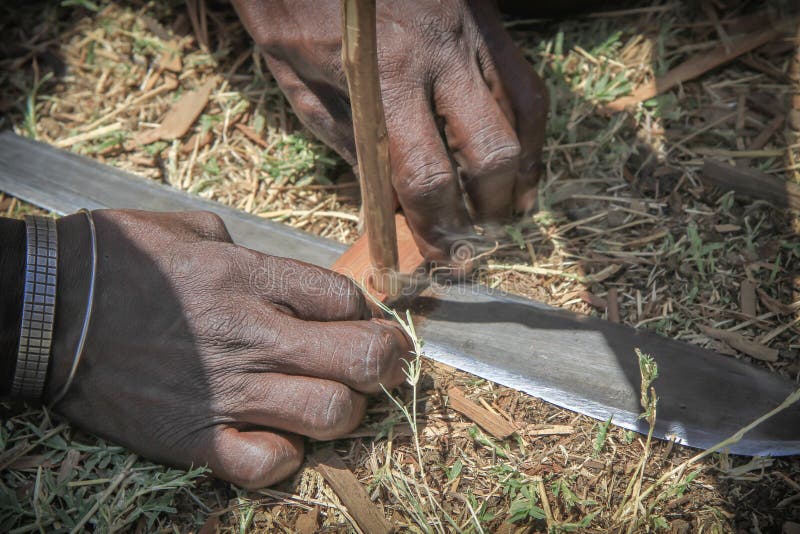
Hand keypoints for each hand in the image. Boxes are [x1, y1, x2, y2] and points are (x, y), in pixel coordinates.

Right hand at [48, 210, 409, 487]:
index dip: (368, 312)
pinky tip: (278, 438)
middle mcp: (253, 335)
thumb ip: (242, 247)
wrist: (42, 308)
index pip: (348, 299)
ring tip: (334, 402)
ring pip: (332, 414)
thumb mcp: (187, 229)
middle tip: (384, 364)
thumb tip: (272, 266)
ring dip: (346, 411)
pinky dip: (284, 457)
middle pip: (363, 357)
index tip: (361, 321)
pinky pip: (266, 465)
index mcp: (252, 277)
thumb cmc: (115, 258)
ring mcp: (227, 391)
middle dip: (388, 362)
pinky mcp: (194, 437)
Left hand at [232, 0, 547, 260]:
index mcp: (383, 77)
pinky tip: (520, 151)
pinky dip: (528, 124)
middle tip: (476, 233)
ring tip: (510, 205)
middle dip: (490, 207)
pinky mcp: (484, 14)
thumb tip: (387, 194)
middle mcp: (440, 54)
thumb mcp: (296, 76)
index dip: (437, 227)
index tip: (441, 254)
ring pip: (522, 114)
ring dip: (522, 170)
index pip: (426, 177)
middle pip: (493, 152)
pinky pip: (523, 77)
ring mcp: (470, 30)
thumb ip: (347, 137)